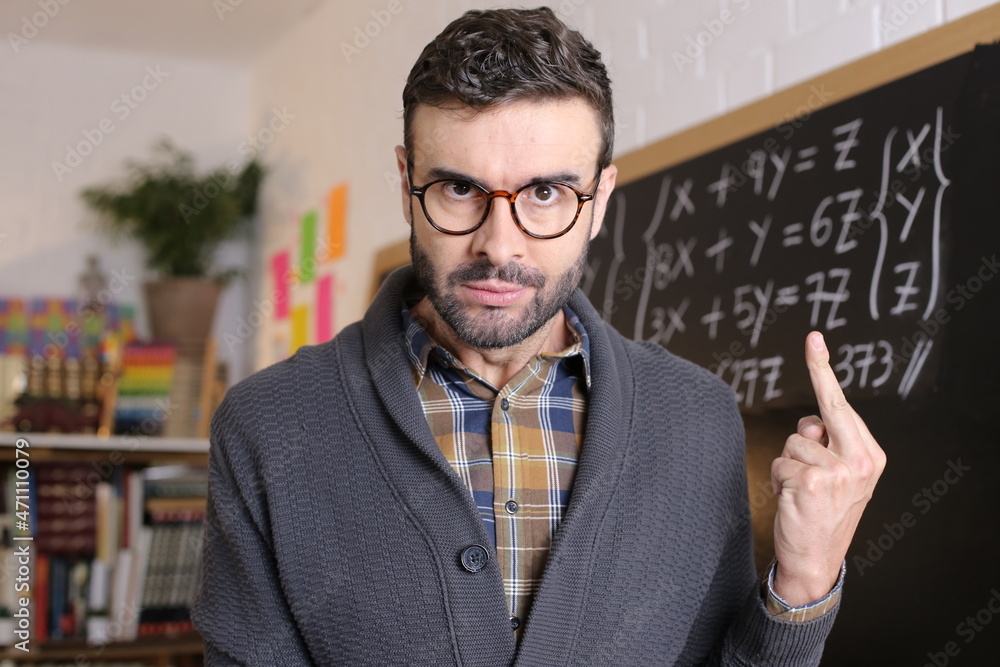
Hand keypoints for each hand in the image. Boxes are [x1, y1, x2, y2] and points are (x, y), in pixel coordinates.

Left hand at [770, 331, 886, 605]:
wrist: (814, 560)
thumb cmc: (819, 514)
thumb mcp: (833, 476)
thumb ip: (824, 443)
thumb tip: (809, 424)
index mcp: (870, 456)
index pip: (842, 406)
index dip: (823, 370)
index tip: (814, 339)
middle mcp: (860, 461)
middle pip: (824, 410)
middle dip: (814, 389)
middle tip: (813, 345)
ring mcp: (838, 471)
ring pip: (793, 442)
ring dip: (787, 465)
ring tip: (799, 492)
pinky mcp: (812, 480)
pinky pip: (780, 462)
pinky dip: (777, 479)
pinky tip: (791, 500)